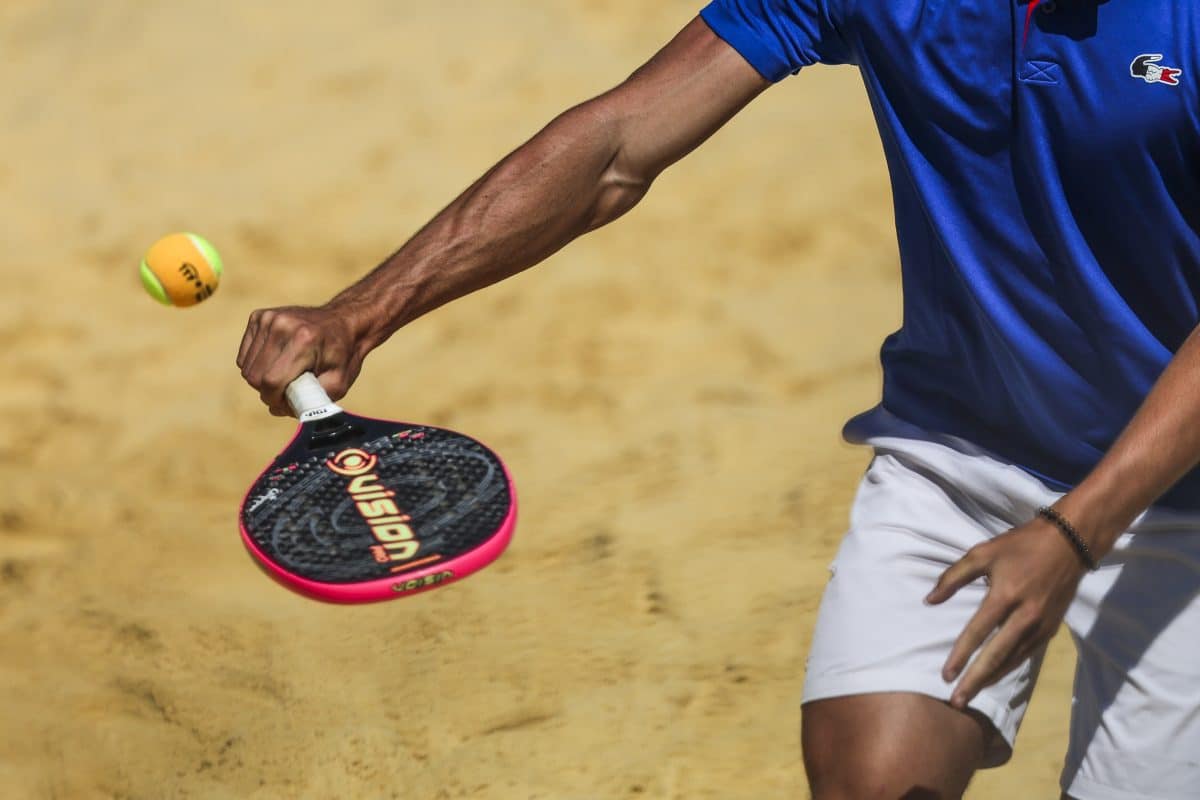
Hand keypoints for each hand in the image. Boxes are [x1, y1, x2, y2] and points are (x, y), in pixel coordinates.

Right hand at [237, 304, 366, 415]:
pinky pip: (245, 355)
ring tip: (284, 374)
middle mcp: (283, 325)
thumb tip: (276, 409)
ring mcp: (268, 318)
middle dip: (267, 391)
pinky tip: (277, 361)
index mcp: (305, 340)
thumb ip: (311, 401)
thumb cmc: (342, 356)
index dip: (274, 399)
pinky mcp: (258, 316)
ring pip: (245, 367)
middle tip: (286, 390)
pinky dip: (256, 365)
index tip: (286, 403)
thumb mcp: (338, 383)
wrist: (344, 321)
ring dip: (261, 378)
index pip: (272, 381)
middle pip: (254, 376)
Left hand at [926, 518, 1088, 708]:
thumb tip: (929, 600)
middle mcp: (1025, 616)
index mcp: (1005, 596)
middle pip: (996, 656)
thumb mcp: (982, 553)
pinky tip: (996, 676)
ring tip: (972, 693)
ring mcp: (1041, 625)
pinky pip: (1027, 654)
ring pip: (1013, 659)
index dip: (960, 656)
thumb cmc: (1019, 546)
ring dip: (992, 678)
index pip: (977, 633)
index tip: (945, 675)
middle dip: (975, 680)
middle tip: (957, 701)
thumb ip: (953, 577)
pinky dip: (1010, 667)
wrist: (1068, 545)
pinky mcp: (1052, 629)